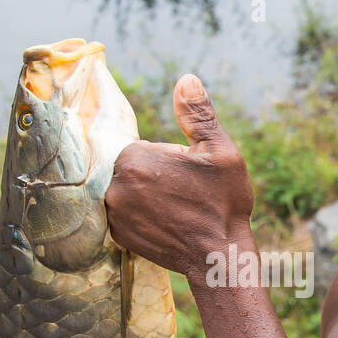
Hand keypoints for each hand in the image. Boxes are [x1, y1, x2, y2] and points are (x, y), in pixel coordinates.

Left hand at [105, 73, 253, 279]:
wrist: (218, 257)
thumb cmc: (223, 203)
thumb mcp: (219, 151)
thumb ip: (197, 114)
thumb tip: (186, 80)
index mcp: (134, 159)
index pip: (143, 149)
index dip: (168, 160)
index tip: (188, 177)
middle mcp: (114, 187)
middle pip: (132, 170)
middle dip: (155, 177)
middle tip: (184, 195)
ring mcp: (114, 215)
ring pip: (128, 193)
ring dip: (146, 197)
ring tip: (177, 211)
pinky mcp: (118, 237)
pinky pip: (126, 216)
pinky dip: (142, 217)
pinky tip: (166, 224)